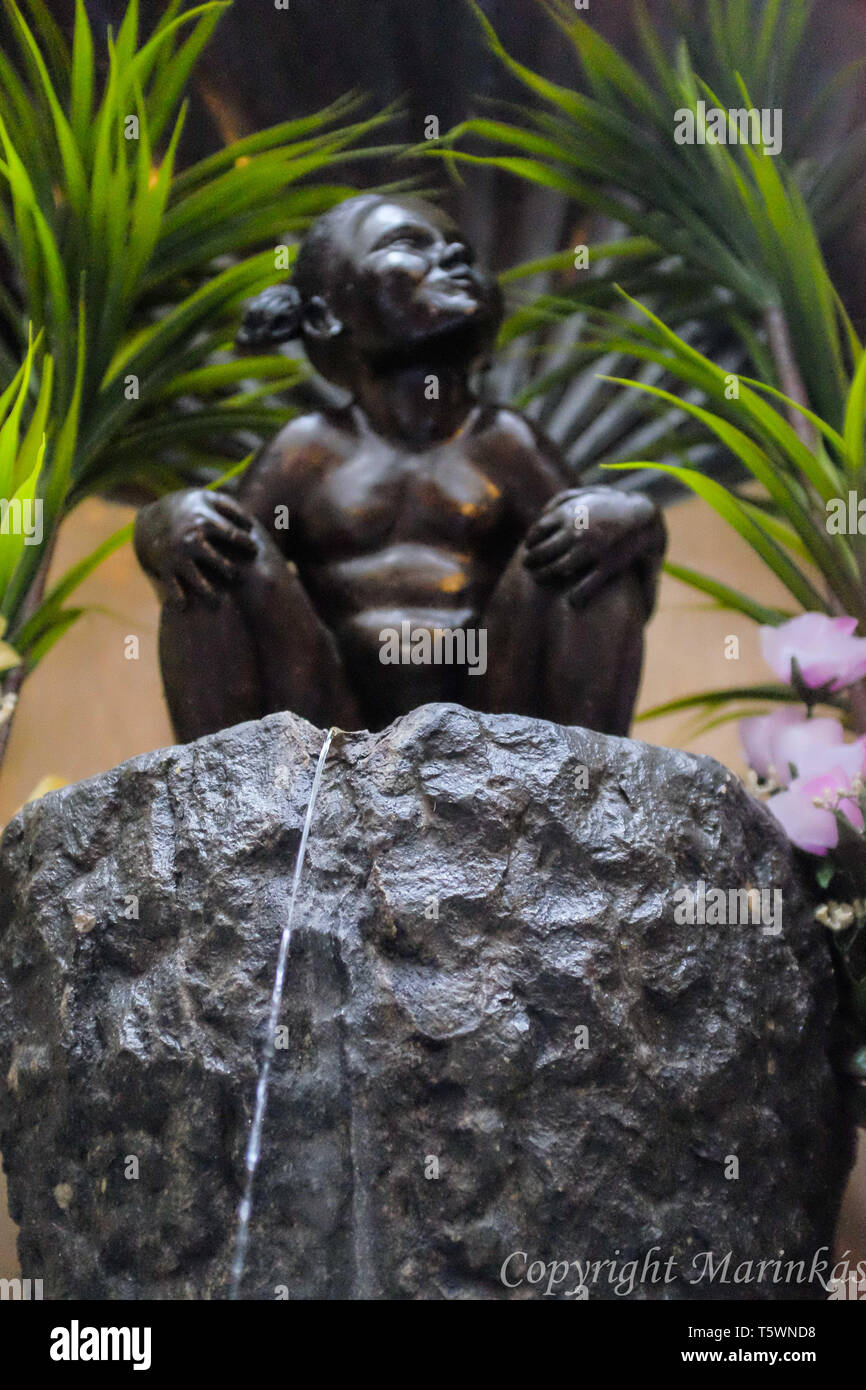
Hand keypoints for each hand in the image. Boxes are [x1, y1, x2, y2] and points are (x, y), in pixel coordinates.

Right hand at [134, 489, 257, 606]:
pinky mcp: (164, 567)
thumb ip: (232, 509)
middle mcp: (191, 539)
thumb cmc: (190, 510)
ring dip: (209, 593)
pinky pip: (171, 587)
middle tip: (236, 576)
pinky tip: (184, 606)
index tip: (254, 551)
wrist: (150, 518)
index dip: (247, 545)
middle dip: (230, 571)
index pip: (233, 535)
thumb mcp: (208, 499)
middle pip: (217, 560)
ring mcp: (176, 555)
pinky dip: (177, 598)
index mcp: (204, 520)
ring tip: (219, 601)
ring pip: (196, 579)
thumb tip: (251, 526)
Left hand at [523, 487, 664, 610]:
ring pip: (557, 569)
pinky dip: (576, 597)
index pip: (536, 532)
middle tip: (530, 568)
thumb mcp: (588, 492)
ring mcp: (591, 549)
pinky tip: (572, 600)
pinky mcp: (608, 565)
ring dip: (544, 576)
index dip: (530, 543)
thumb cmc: (613, 504)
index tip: (530, 549)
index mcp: (569, 514)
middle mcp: (576, 532)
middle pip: (542, 553)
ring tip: (541, 579)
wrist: (645, 515)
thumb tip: (543, 513)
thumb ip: (563, 500)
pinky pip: (585, 586)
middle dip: (532, 562)